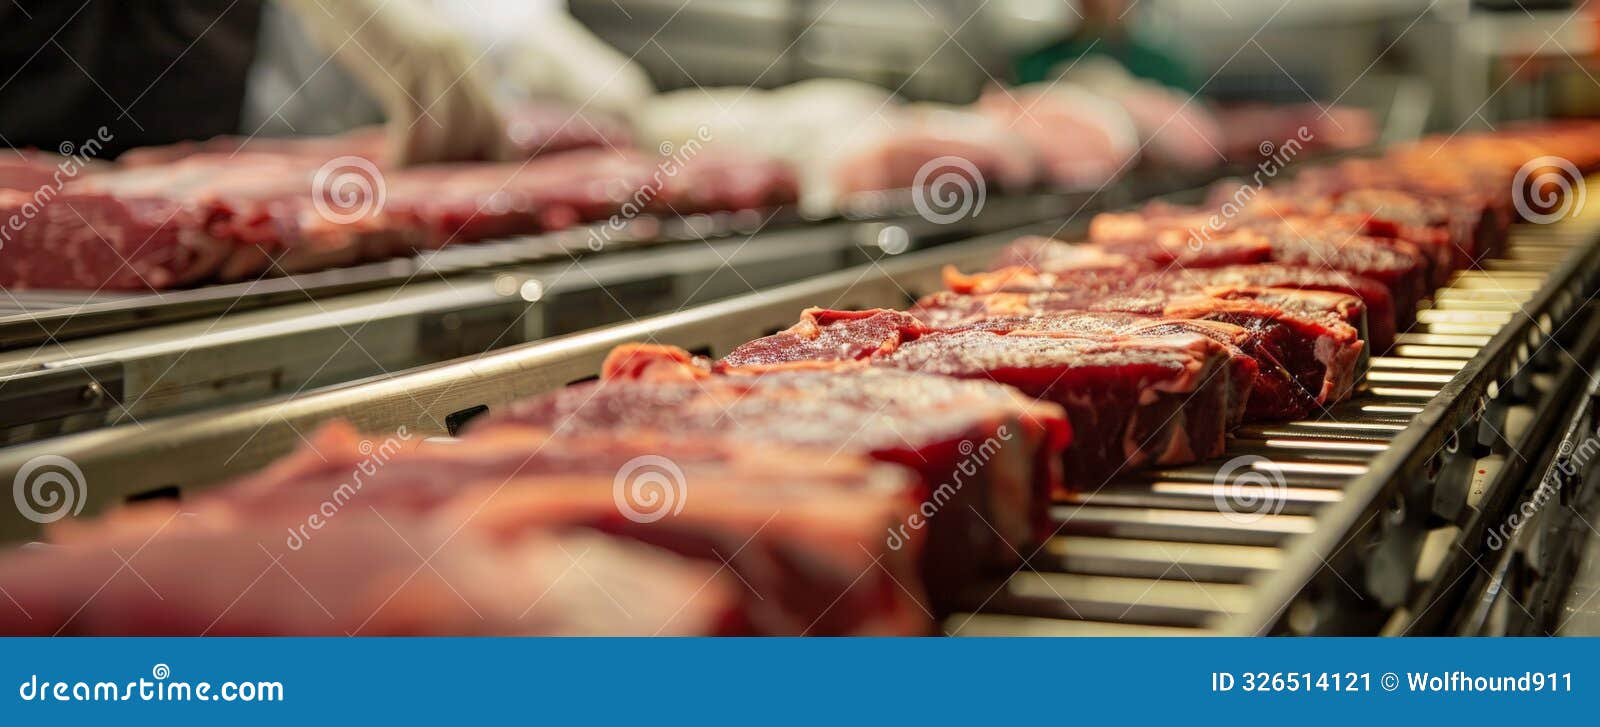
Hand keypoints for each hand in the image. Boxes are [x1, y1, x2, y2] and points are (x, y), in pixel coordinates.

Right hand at [278, 0, 509, 164]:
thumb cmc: (362, 26)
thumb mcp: (409, 54)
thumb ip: (431, 84)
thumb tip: (439, 128)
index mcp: (463, 58)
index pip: (496, 119)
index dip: (488, 155)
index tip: (466, 178)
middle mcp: (455, 59)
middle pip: (478, 128)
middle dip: (457, 162)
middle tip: (430, 181)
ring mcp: (429, 62)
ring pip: (450, 129)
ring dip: (429, 161)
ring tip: (409, 175)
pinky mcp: (398, 68)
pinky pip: (413, 123)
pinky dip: (405, 152)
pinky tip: (394, 165)